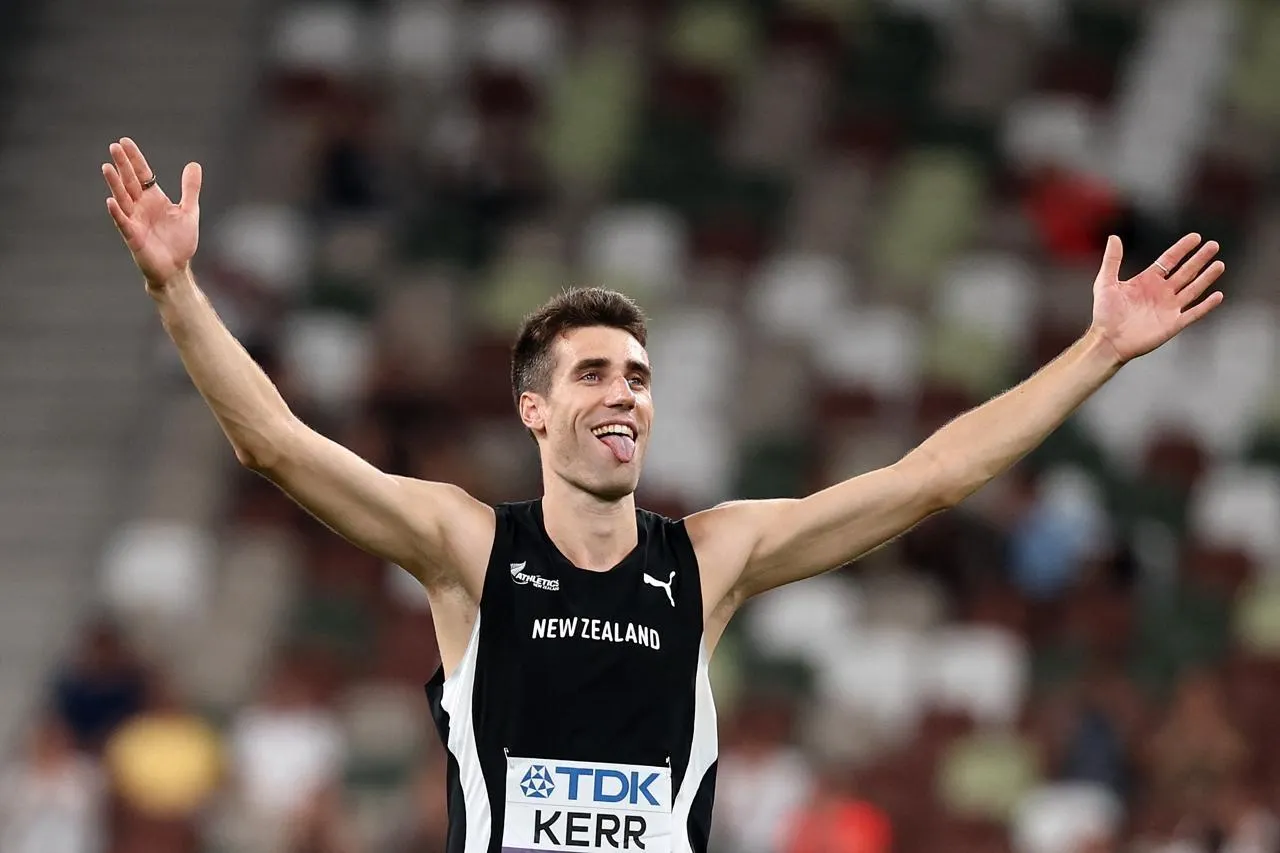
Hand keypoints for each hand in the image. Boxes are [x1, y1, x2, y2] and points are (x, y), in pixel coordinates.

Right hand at [101, 138, 201, 291]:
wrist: (176, 269)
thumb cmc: (179, 242)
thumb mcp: (188, 211)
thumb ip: (190, 188)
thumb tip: (194, 164)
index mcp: (154, 199)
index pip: (142, 174)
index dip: (134, 158)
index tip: (124, 141)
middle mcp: (141, 207)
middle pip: (130, 182)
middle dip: (123, 165)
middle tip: (113, 146)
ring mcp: (135, 221)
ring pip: (122, 198)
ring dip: (115, 183)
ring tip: (107, 167)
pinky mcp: (133, 237)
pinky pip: (123, 222)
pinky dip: (117, 212)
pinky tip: (110, 201)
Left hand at [1089, 233, 1224, 364]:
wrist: (1107, 340)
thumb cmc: (1104, 314)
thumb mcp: (1105, 283)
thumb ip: (1112, 260)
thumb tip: (1114, 237)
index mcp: (1147, 281)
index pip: (1169, 260)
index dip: (1182, 248)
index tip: (1196, 237)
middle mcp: (1161, 292)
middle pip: (1186, 271)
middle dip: (1200, 258)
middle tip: (1214, 245)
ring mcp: (1169, 308)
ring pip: (1193, 289)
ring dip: (1207, 277)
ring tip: (1219, 264)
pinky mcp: (1173, 324)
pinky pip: (1194, 313)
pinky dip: (1206, 306)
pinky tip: (1218, 295)